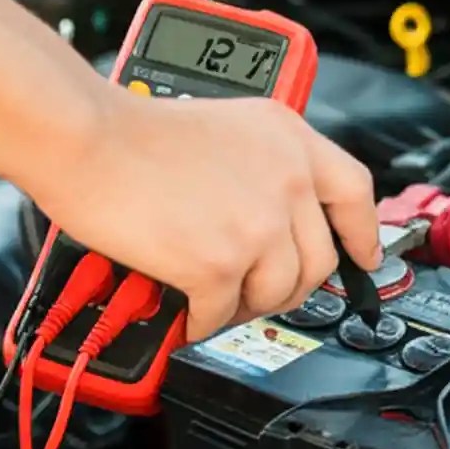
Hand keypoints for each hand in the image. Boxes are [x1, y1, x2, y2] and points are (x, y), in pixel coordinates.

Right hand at [23, 88, 381, 340]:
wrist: (85, 137)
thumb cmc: (131, 130)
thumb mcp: (226, 125)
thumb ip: (263, 164)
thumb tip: (273, 211)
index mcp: (289, 138)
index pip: (354, 193)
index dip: (363, 234)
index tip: (364, 257)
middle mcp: (285, 179)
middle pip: (318, 260)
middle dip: (288, 285)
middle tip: (258, 289)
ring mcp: (257, 225)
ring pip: (277, 293)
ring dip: (245, 305)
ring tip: (216, 299)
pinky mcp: (219, 264)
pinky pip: (224, 314)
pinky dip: (203, 322)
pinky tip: (186, 313)